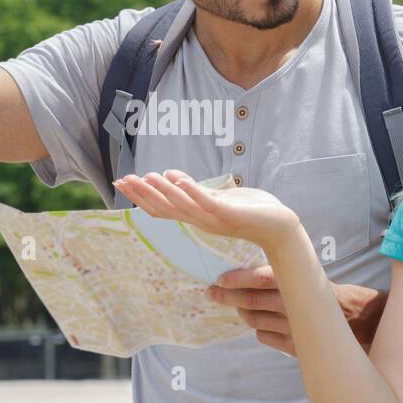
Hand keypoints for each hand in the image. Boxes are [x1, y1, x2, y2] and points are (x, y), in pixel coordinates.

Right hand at [113, 170, 300, 249]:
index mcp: (196, 216)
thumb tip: (171, 175)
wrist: (280, 227)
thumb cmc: (251, 211)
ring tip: (148, 176)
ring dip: (164, 191)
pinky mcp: (231, 215)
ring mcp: (215, 219)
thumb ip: (196, 189)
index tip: (121, 183)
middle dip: (143, 194)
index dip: (140, 196)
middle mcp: (200, 220)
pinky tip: (181, 180)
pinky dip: (194, 192)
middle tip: (123, 180)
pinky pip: (208, 203)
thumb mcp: (218, 196)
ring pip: (183, 206)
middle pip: (165, 208)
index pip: (161, 207)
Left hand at [206, 265, 386, 355]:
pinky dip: (260, 332)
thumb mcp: (315, 278)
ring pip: (257, 322)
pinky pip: (269, 340)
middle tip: (211, 292)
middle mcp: (295, 308)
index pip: (264, 278)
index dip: (240, 278)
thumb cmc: (338, 296)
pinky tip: (258, 325)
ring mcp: (296, 330)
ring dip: (242, 313)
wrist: (367, 324)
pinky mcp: (299, 348)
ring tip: (233, 306)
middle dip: (228, 296)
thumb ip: (290, 273)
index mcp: (301, 285)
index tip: (221, 278)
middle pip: (253, 302)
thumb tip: (258, 268)